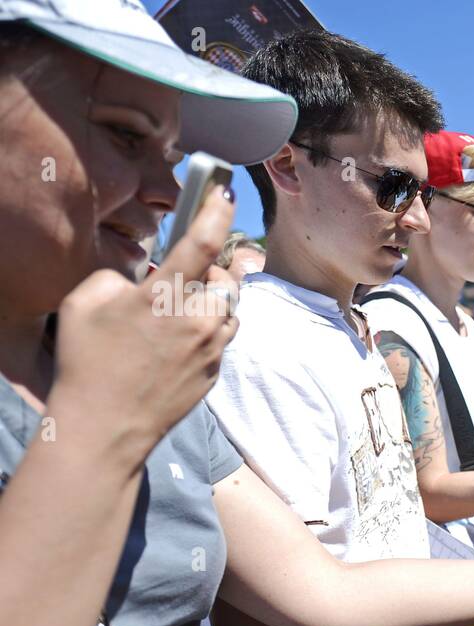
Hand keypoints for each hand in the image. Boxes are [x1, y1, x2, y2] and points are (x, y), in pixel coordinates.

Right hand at [51, 186, 238, 464]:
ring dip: (214, 301)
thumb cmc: (88, 362)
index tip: (225, 191)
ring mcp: (211, 349)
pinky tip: (178, 341)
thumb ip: (118, 277)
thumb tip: (141, 279)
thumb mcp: (85, 302)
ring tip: (184, 306)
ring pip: (230, 310)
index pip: (204, 241)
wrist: (105, 427)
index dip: (217, 211)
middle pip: (227, 279)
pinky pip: (221, 339)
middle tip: (193, 271)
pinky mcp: (214, 372)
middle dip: (216, 268)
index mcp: (165, 296)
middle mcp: (198, 320)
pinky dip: (208, 330)